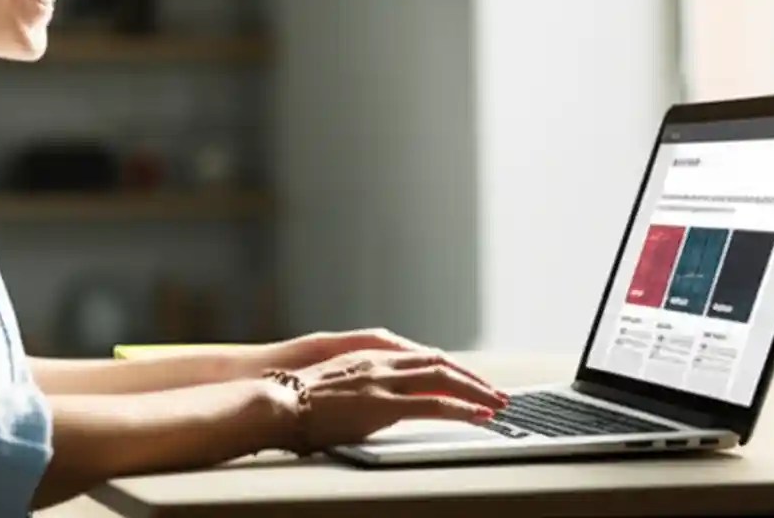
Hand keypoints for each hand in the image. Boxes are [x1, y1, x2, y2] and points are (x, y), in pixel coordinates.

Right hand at [268, 349, 509, 452]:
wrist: (276, 401)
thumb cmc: (296, 401)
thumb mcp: (337, 386)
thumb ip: (363, 388)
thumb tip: (381, 405)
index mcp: (370, 356)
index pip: (424, 358)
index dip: (452, 369)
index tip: (471, 381)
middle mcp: (381, 363)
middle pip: (440, 364)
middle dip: (472, 380)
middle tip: (497, 393)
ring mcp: (383, 382)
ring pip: (443, 380)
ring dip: (475, 392)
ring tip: (498, 405)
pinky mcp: (383, 404)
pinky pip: (432, 405)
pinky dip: (461, 409)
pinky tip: (478, 416)